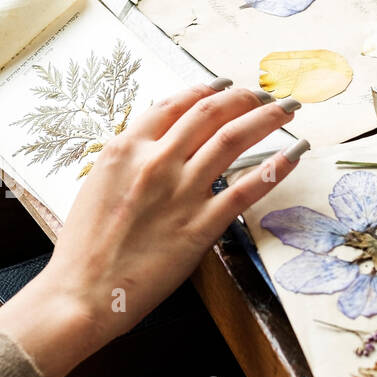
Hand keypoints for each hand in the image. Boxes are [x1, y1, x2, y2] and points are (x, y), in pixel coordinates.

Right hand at [0, 82, 305, 376]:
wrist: (82, 292)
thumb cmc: (82, 249)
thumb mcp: (96, 187)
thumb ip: (127, 162)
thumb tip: (155, 147)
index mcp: (125, 149)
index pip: (174, 104)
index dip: (205, 88)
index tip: (225, 85)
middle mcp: (155, 162)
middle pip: (209, 113)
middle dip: (243, 97)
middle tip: (263, 95)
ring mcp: (181, 193)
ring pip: (232, 139)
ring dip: (266, 119)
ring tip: (287, 110)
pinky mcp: (200, 227)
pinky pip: (246, 189)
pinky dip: (275, 167)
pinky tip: (294, 154)